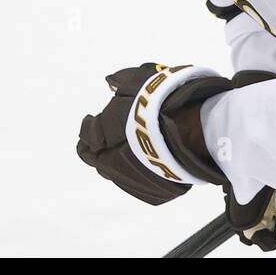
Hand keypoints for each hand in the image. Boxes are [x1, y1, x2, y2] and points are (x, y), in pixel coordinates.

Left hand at [76, 63, 191, 204]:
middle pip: (99, 160)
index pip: (86, 137)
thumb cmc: (159, 103)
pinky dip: (146, 174)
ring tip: (144, 148)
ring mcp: (131, 182)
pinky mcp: (152, 194)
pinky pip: (143, 185)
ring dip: (125, 163)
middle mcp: (109, 164)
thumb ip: (120, 80)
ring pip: (120, 175)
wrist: (190, 131)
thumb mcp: (137, 80)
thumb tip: (109, 81)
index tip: (98, 121)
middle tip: (121, 137)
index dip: (91, 128)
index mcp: (101, 137)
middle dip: (105, 149)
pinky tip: (159, 161)